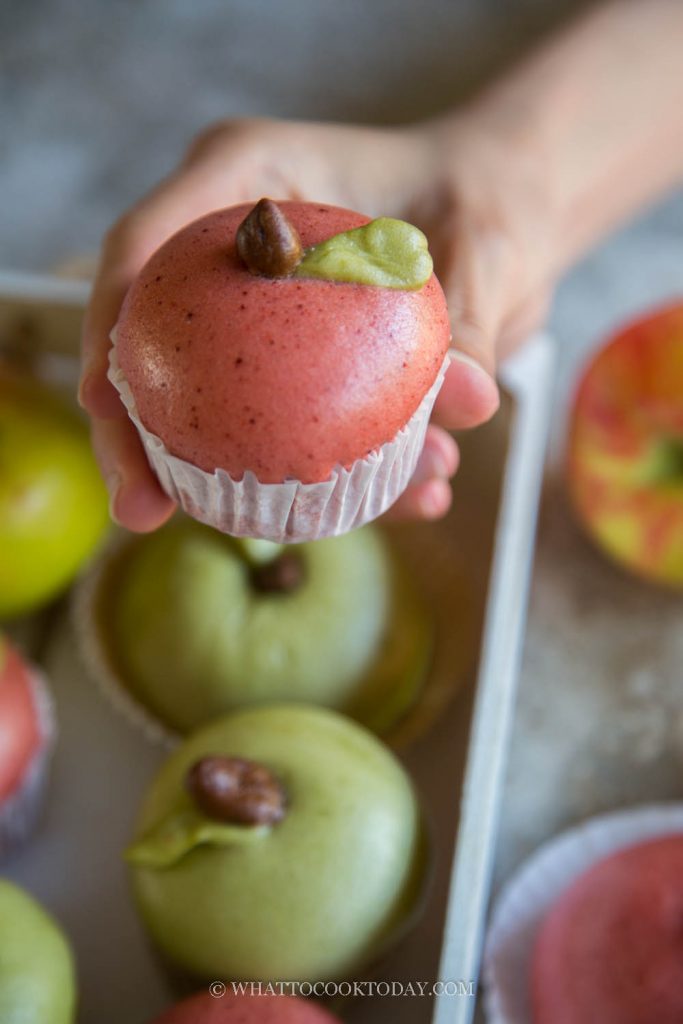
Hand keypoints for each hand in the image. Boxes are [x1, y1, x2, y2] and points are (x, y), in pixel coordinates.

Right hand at [80, 115, 552, 530]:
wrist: (509, 215)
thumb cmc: (490, 194)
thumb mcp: (492, 245)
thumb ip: (474, 320)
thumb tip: (465, 403)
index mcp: (256, 178)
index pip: (148, 242)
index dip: (111, 323)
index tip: (104, 405)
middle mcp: (244, 250)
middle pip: (160, 338)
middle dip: (142, 433)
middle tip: (140, 510)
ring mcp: (270, 314)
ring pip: (222, 403)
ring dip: (252, 480)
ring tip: (322, 527)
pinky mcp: (308, 366)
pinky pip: (302, 431)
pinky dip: (346, 478)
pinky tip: (410, 502)